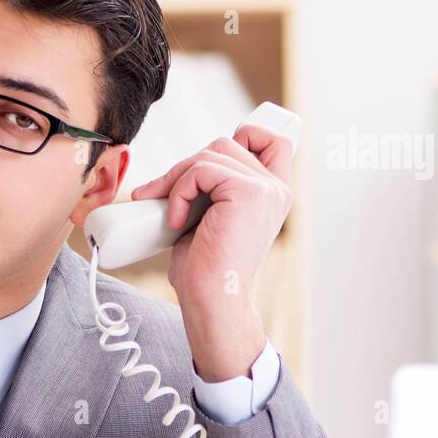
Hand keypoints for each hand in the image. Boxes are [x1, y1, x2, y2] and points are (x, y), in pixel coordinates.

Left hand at [128, 125, 293, 380]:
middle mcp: (275, 188)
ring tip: (168, 211)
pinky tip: (177, 221)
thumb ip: (210, 190)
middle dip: (187, 165)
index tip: (205, 164)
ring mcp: (265, 189)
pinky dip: (180, 190)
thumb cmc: (204, 270)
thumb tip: (181, 168)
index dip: (241, 136)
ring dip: (178, 178)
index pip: (271, 140)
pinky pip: (202, 170)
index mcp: (270, 194)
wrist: (211, 301)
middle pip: (226, 143)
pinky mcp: (248, 192)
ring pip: (211, 153)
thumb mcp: (208, 218)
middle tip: (161, 195)